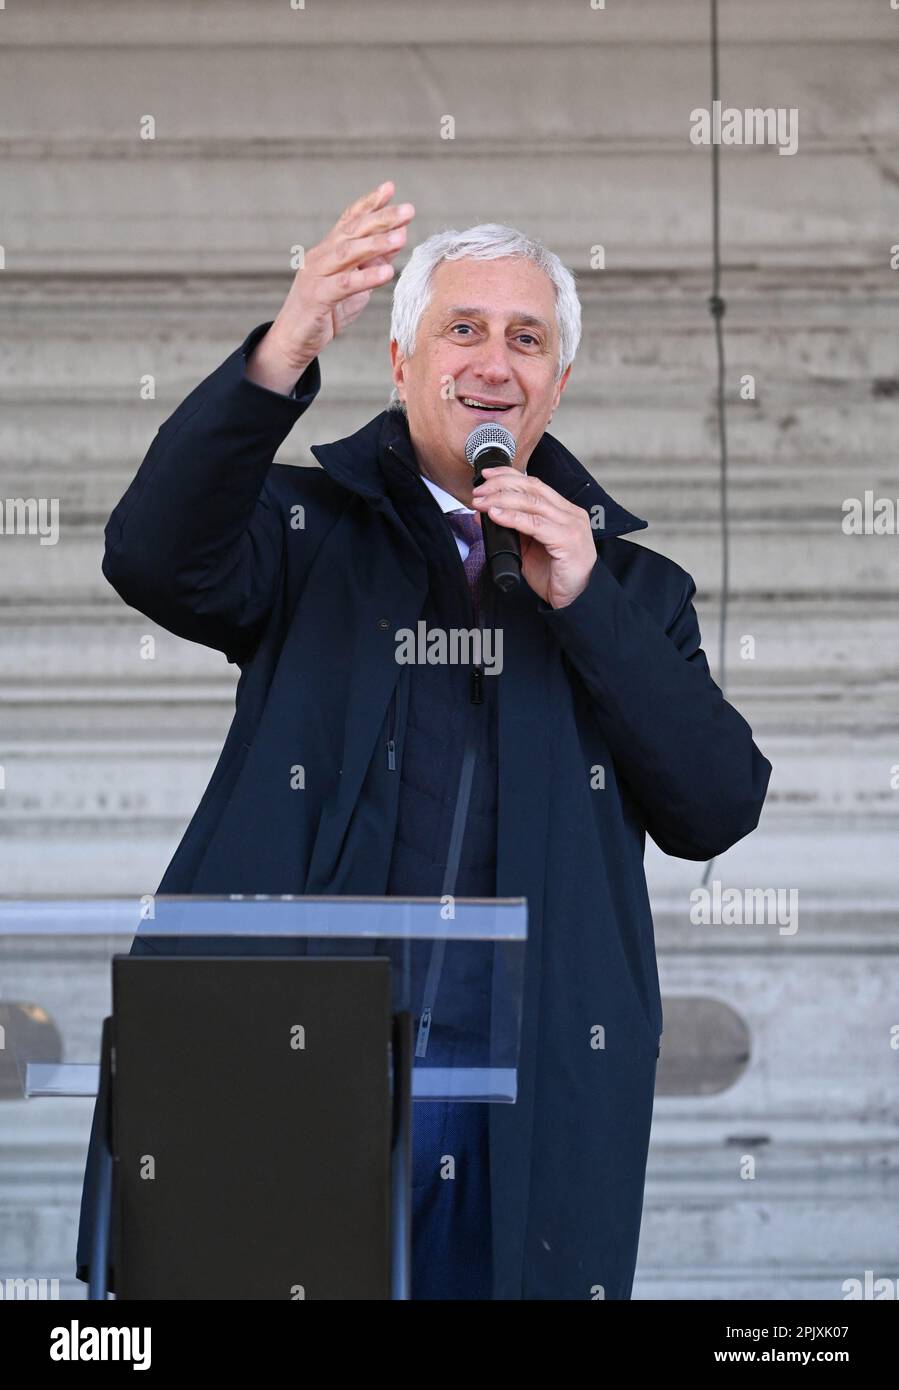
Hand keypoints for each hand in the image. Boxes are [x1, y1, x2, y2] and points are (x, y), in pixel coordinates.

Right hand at [246, 181, 414, 391]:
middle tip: (408, 210)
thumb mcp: (354, 285)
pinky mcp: (317, 297)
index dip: (369, 203)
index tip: (390, 188)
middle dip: (382, 218)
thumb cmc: (325, 312)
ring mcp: (316, 275)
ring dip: (377, 244)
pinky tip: (387, 272)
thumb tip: (396, 240)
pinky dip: (366, 277)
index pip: (350, 220)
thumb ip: (371, 262)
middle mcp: (321, 256)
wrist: (293, 340)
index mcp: (329, 250)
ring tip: (402, 237)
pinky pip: (344, 284)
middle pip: (353, 231)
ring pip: (348, 253)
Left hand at [471, 466, 597, 608]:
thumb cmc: (553, 574)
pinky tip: (496, 515)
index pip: (535, 484)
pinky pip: (535, 524)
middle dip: (501, 486)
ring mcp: (572, 526)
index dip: (509, 476)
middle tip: (479, 491)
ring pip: (532, 503)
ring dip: (502, 500)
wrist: (572, 600)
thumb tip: (486, 512)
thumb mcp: (528, 546)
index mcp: (564, 510)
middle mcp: (571, 513)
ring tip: (481, 503)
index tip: (487, 475)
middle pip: (532, 489)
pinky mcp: (568, 541)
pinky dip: (513, 518)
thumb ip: (513, 528)